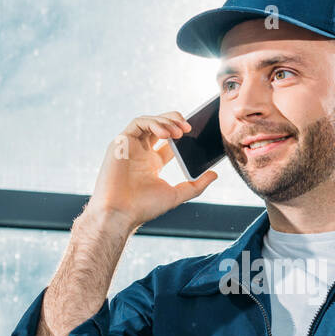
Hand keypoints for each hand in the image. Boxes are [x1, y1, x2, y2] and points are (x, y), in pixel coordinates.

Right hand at [88, 111, 218, 228]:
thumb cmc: (143, 207)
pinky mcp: (120, 143)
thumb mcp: (176, 195)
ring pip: (149, 121)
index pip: (169, 140)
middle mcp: (141, 152)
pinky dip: (153, 123)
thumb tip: (214, 174)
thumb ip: (196, 185)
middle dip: (174, 122)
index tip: (195, 133)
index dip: (182, 132)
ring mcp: (130, 146)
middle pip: (159, 126)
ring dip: (166, 121)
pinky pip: (138, 123)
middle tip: (189, 128)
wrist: (121, 213)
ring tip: (179, 132)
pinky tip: (166, 134)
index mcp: (153, 162)